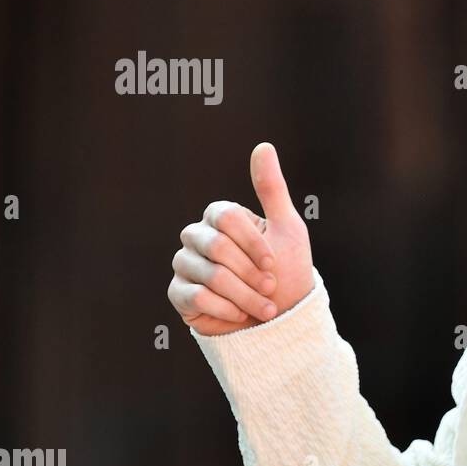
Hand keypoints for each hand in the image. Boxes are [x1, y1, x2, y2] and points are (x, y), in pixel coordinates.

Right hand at [168, 143, 314, 335]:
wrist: (282, 319)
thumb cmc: (287, 272)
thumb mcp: (287, 228)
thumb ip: (271, 188)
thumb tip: (264, 146)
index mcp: (221, 218)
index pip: (225, 218)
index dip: (252, 243)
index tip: (274, 263)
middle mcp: (198, 238)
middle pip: (216, 246)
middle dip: (250, 272)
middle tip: (270, 288)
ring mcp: (186, 265)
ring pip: (209, 274)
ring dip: (244, 294)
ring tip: (264, 307)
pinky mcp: (179, 294)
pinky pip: (196, 297)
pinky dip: (226, 309)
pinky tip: (240, 315)